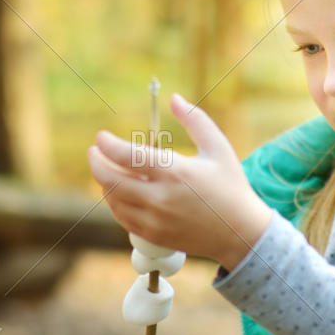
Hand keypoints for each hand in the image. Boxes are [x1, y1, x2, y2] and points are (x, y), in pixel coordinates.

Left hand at [88, 93, 273, 270]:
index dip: (107, 144)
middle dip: (96, 162)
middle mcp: (161, 198)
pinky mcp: (154, 235)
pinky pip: (122, 218)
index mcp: (175, 172)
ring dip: (105, 183)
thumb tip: (173, 98)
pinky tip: (118, 192)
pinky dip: (115, 203)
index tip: (101, 137)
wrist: (240, 232)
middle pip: (111, 180)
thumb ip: (195, 120)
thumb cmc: (231, 186)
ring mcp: (155, 220)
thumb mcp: (218, 147)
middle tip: (94, 152)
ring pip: (113, 200)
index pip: (127, 156)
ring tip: (108, 169)